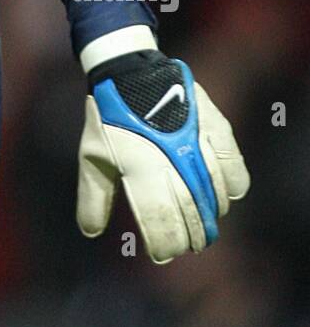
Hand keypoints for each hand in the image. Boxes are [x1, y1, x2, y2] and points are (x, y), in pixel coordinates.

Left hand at [77, 50, 249, 263]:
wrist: (131, 72)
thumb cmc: (109, 118)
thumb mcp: (92, 155)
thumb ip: (93, 197)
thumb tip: (90, 232)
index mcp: (141, 169)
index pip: (162, 223)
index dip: (165, 245)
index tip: (162, 255)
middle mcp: (174, 161)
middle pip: (191, 216)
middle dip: (188, 238)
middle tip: (185, 246)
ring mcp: (199, 145)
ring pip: (216, 200)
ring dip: (209, 218)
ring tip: (202, 227)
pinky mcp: (219, 130)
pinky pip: (236, 175)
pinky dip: (231, 192)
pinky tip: (220, 197)